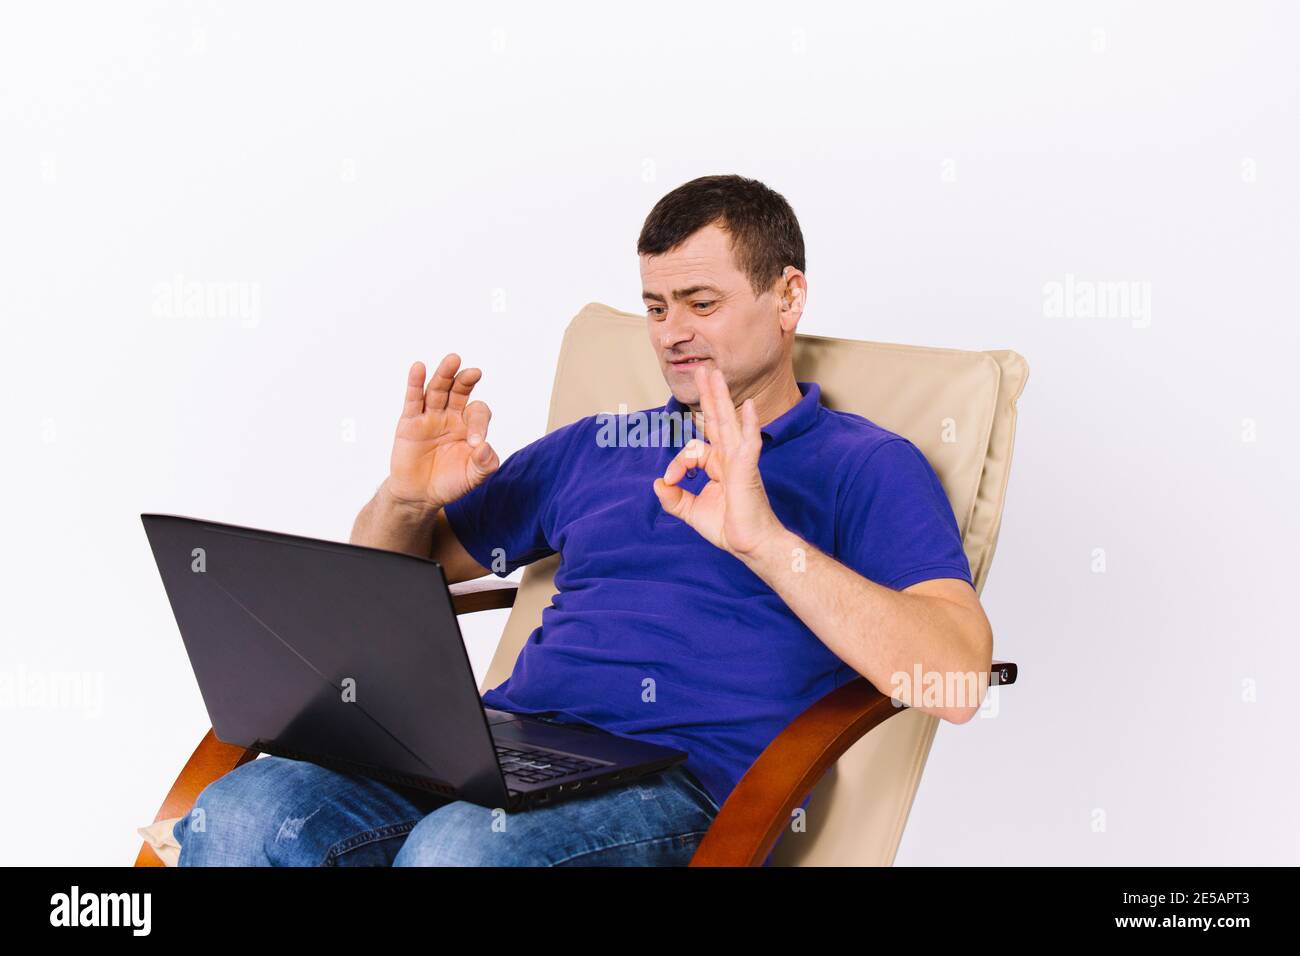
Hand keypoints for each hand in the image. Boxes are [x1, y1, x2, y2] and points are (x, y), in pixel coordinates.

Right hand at [386, 354, 499, 511]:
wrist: (420, 495)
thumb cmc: (450, 483)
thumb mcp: (473, 478)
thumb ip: (484, 465)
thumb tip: (486, 447)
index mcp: (470, 426)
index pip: (478, 413)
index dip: (479, 424)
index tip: (476, 444)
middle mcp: (451, 416)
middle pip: (459, 391)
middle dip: (465, 381)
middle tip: (474, 372)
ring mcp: (430, 417)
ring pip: (437, 390)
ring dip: (444, 375)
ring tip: (453, 360)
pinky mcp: (410, 422)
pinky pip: (413, 399)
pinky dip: (415, 383)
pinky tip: (418, 368)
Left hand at [652, 366, 783, 556]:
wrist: (750, 545)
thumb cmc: (728, 527)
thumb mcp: (691, 511)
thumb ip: (673, 498)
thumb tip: (657, 482)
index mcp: (718, 465)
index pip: (693, 449)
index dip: (677, 463)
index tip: (670, 482)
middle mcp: (729, 458)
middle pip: (717, 420)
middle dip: (708, 395)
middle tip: (703, 370)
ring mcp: (740, 462)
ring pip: (728, 424)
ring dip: (722, 398)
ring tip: (716, 375)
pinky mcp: (747, 471)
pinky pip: (749, 444)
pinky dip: (749, 425)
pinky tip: (748, 407)